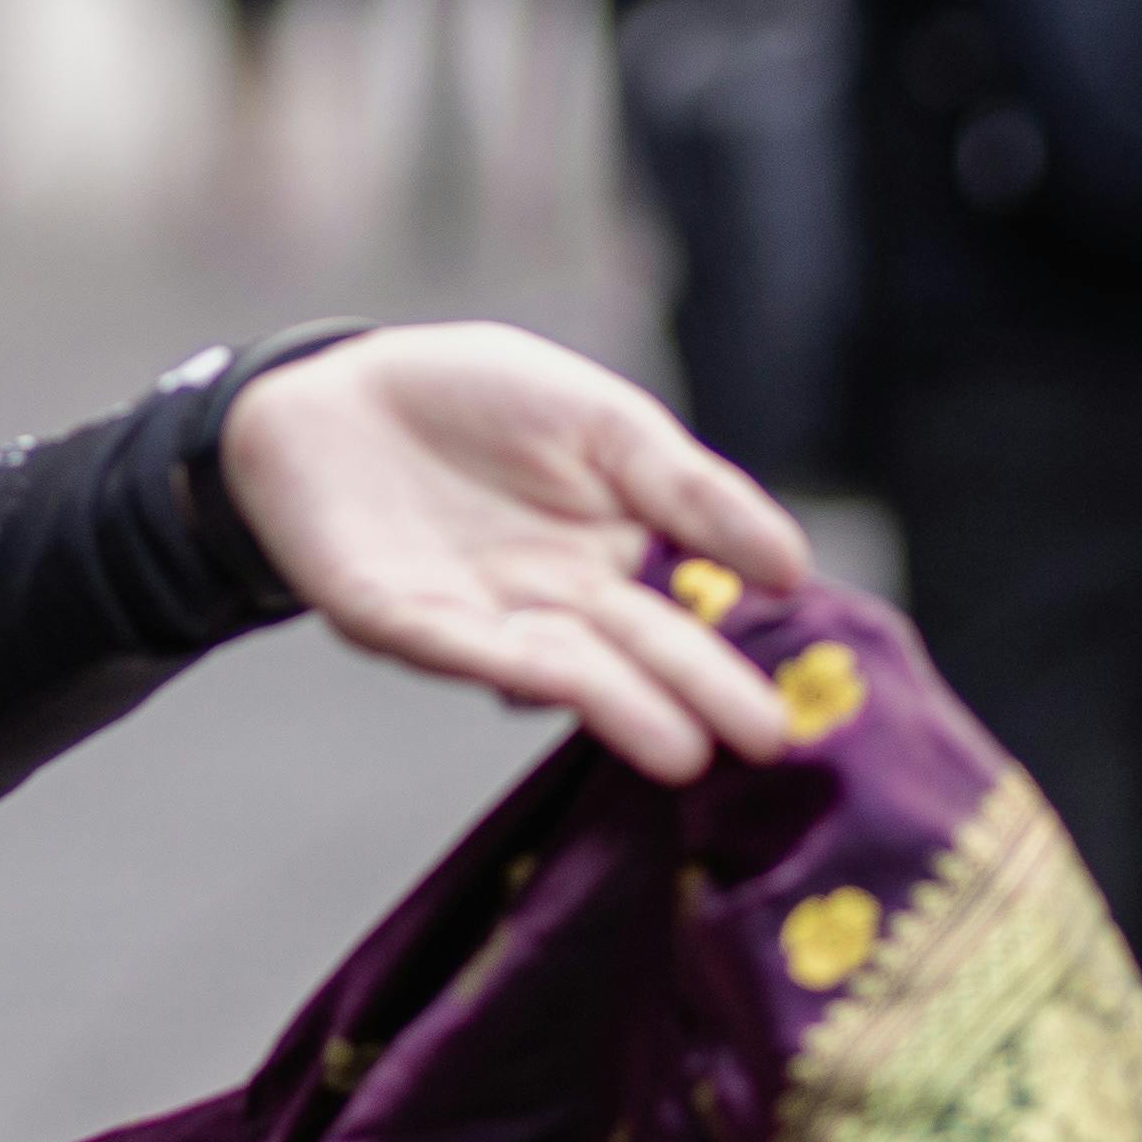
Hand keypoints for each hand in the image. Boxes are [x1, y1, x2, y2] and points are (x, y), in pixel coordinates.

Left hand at [215, 325, 820, 781]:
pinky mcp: (404, 621)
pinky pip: (468, 648)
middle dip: (702, 692)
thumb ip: (690, 489)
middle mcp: (558, 603)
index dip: (746, 643)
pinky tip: (567, 681)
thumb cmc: (473, 399)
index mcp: (616, 554)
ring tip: (689, 750)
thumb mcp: (603, 421)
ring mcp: (484, 619)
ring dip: (623, 709)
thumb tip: (793, 567)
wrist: (330, 391)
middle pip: (641, 649)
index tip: (811, 684)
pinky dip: (520, 666)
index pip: (695, 609)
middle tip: (768, 738)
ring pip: (566, 667)